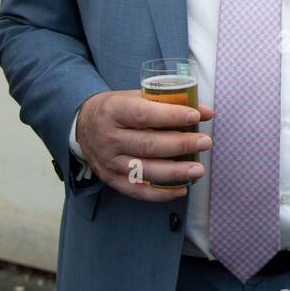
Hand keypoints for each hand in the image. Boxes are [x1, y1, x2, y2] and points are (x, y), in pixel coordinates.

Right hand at [75, 89, 213, 201]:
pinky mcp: (111, 180)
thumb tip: (206, 112)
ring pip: (144, 170)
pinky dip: (161, 193)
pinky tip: (182, 188)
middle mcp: (109, 138)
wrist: (83, 126)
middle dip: (181, 144)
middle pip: (147, 144)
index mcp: (114, 111)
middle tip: (205, 142)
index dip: (171, 116)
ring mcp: (109, 162)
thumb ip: (170, 102)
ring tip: (198, 169)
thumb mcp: (137, 97)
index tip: (195, 117)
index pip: (143, 114)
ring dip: (175, 172)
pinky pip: (137, 191)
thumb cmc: (117, 109)